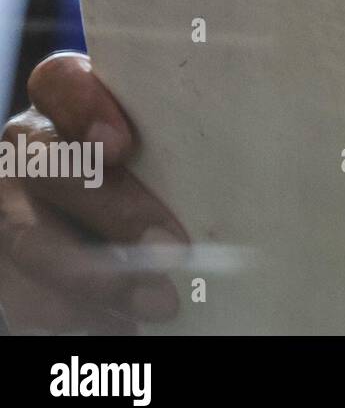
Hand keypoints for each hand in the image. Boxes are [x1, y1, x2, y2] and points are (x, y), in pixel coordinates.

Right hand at [0, 53, 185, 333]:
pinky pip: (21, 293)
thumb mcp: (166, 146)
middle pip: (47, 169)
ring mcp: (7, 207)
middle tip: (172, 249)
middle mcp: (28, 149)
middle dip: (112, 212)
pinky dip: (74, 313)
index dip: (82, 106)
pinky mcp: (4, 266)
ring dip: (95, 279)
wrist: (105, 221)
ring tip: (159, 303)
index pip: (58, 81)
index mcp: (66, 104)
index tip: (123, 143)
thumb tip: (257, 167)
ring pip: (28, 240)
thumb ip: (184, 144)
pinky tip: (123, 325)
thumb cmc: (159, 169)